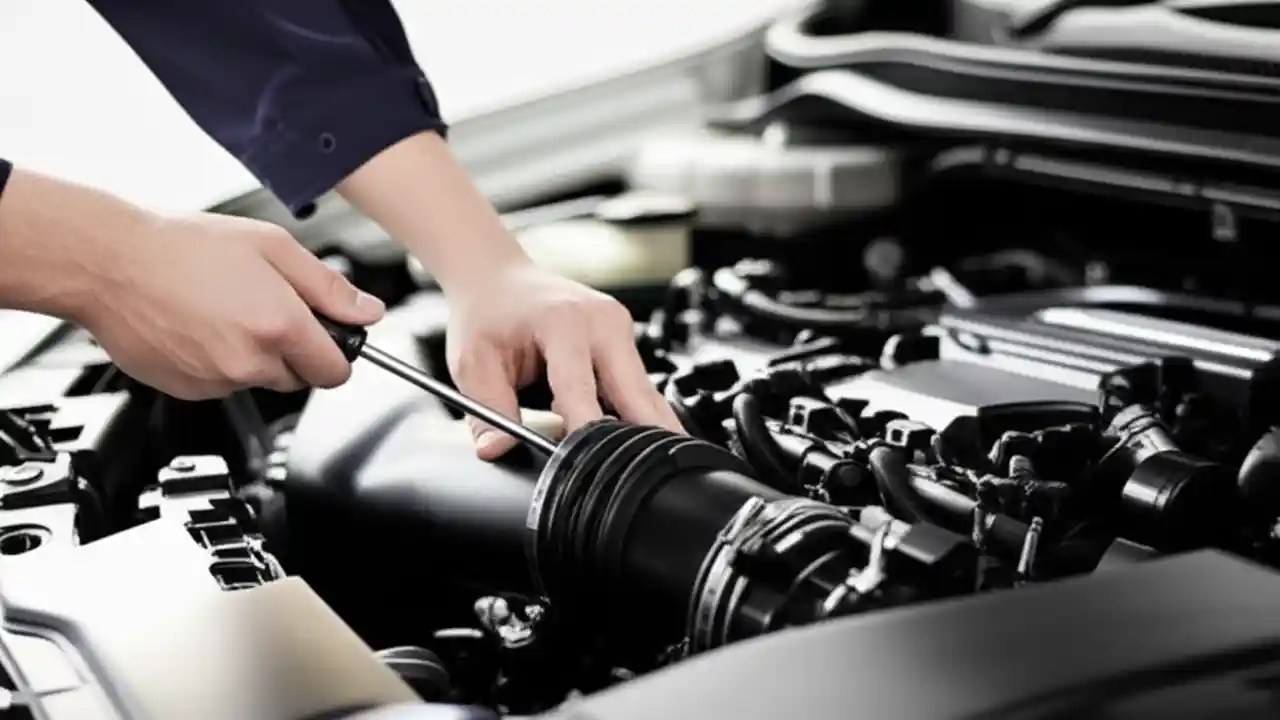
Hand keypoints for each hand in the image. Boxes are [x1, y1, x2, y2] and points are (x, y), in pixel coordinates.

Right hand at [74, 212, 383, 399]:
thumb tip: (368, 312)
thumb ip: (328, 287)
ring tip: (224, 309)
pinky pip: (222, 384)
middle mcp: (251, 362)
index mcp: (280, 327)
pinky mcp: (188, 390)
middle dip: (294, 350)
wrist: (110, 264)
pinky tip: (200, 326)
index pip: (336, 371)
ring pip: (259, 380)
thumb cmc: (184, 247)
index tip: (328, 337)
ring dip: (254, 355)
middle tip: (263, 307)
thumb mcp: (272, 247)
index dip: (337, 352)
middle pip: (300, 378)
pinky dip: (219, 362)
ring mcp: (217, 381)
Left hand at [446, 259, 682, 458]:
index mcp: (564, 322)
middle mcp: (602, 321)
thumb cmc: (487, 314)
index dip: (589, 431)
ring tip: (645, 466)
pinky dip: (633, 413)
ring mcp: (619, 327)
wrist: (497, 277)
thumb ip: (488, 412)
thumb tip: (496, 450)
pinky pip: (636, 385)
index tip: (597, 466)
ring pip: (644, 392)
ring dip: (643, 427)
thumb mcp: (473, 364)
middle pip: (636, 393)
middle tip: (655, 477)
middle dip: (647, 436)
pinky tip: (630, 439)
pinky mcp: (623, 338)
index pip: (582, 389)